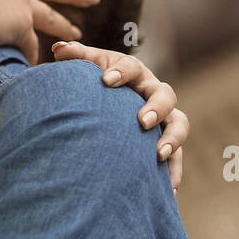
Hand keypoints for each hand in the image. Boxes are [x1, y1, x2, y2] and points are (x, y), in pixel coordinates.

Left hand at [50, 40, 188, 190]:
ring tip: (158, 154)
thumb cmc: (98, 81)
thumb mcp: (88, 66)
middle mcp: (153, 91)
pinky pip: (177, 156)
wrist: (111, 100)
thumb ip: (76, 57)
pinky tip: (169, 189)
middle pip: (165, 94)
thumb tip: (59, 49)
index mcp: (133, 71)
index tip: (106, 80)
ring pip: (179, 123)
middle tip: (143, 121)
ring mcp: (164, 116)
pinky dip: (174, 172)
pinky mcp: (166, 140)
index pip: (131, 67)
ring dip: (173, 138)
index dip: (121, 72)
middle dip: (157, 107)